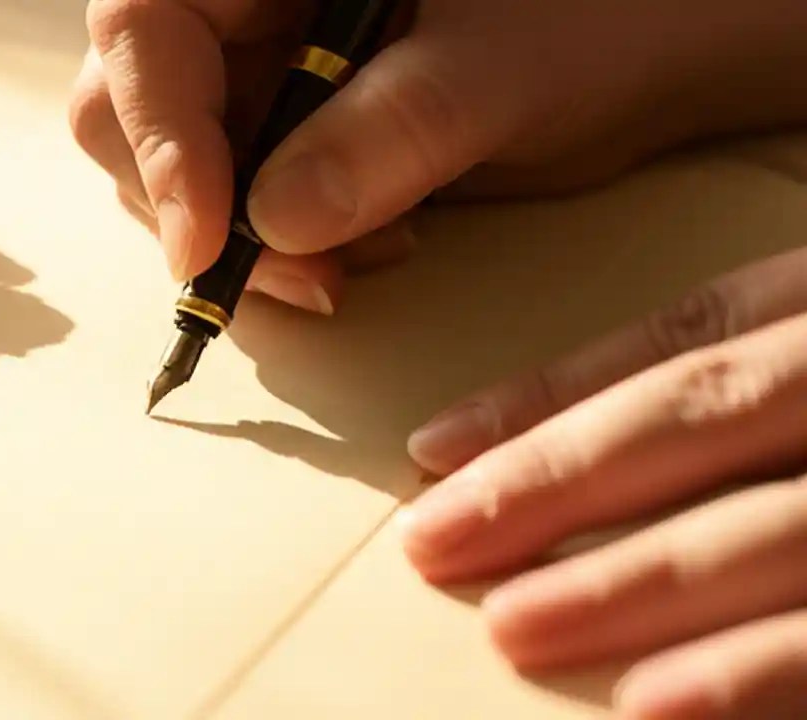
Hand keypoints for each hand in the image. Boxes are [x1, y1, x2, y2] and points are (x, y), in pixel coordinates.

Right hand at [71, 0, 806, 313]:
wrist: (648, 48)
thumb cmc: (595, 16)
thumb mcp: (494, 70)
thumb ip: (387, 135)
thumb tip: (273, 223)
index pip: (142, 25)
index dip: (159, 134)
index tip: (209, 244)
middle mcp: (241, 3)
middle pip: (130, 106)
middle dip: (197, 209)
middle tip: (297, 279)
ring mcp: (256, 65)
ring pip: (176, 169)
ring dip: (244, 244)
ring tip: (354, 265)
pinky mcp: (280, 125)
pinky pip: (232, 201)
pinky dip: (279, 249)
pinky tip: (365, 250)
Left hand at [399, 247, 806, 718]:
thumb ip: (729, 379)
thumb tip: (508, 446)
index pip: (686, 337)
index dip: (552, 397)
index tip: (431, 447)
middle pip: (701, 416)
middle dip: (559, 480)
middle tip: (432, 544)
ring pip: (772, 525)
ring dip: (631, 580)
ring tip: (511, 628)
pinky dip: (754, 672)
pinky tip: (648, 706)